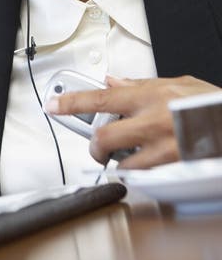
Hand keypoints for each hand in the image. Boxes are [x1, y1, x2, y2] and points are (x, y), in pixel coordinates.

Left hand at [46, 75, 219, 168]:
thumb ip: (142, 84)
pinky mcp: (174, 171)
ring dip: (122, 164)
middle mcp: (153, 123)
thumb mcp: (179, 84)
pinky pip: (147, 178)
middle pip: (104, 139)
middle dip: (95, 147)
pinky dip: (144, 173)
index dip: (71, 102)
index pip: (100, 99)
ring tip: (132, 157)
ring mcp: (164, 150)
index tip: (53, 105)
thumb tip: (113, 81)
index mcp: (151, 96)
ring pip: (123, 165)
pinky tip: (152, 164)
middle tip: (97, 149)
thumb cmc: (214, 105)